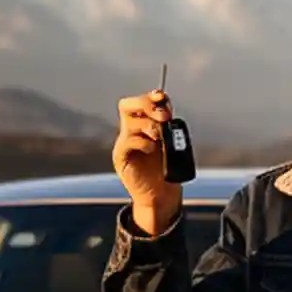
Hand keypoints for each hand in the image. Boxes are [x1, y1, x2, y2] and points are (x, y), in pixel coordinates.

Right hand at [112, 90, 182, 233]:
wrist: (160, 194)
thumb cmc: (167, 168)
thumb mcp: (170, 142)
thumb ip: (167, 124)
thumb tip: (166, 106)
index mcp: (142, 124)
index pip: (139, 102)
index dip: (150, 96)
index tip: (163, 97)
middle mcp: (130, 130)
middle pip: (127, 105)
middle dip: (146, 105)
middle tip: (163, 116)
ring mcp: (124, 144)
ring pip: (131, 122)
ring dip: (149, 126)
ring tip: (160, 137)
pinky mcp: (121, 158)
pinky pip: (128, 141)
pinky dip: (143, 142)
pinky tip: (152, 149)